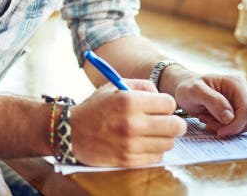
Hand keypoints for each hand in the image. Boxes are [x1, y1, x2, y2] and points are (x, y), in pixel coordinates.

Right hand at [70, 79, 186, 166]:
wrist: (71, 132)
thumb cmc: (96, 107)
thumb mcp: (115, 86)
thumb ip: (142, 86)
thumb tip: (162, 95)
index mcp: (129, 101)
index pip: (169, 104)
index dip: (167, 104)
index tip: (161, 107)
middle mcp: (132, 123)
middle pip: (175, 126)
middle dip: (174, 122)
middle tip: (167, 122)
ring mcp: (131, 144)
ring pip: (169, 143)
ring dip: (164, 137)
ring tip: (153, 133)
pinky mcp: (128, 160)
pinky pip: (157, 157)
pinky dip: (154, 150)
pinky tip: (143, 143)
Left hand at [171, 70, 246, 137]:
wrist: (186, 88)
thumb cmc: (189, 87)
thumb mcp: (195, 91)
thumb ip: (212, 101)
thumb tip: (229, 117)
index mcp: (237, 84)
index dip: (235, 125)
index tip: (219, 132)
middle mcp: (245, 92)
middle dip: (228, 127)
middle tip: (207, 122)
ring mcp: (244, 101)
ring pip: (244, 126)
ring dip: (225, 128)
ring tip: (207, 119)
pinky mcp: (240, 111)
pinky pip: (239, 127)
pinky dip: (225, 128)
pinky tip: (211, 120)